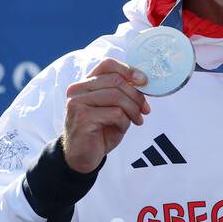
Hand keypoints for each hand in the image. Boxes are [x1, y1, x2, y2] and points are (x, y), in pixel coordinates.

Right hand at [62, 58, 151, 173]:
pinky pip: (115, 113)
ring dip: (133, 109)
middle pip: (116, 81)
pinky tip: (122, 128)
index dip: (128, 70)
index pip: (107, 65)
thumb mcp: (114, 108)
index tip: (144, 81)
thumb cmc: (100, 131)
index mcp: (85, 84)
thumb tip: (143, 81)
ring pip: (117, 96)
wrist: (83, 156)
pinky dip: (125, 121)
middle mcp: (77, 89)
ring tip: (137, 119)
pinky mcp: (82, 117)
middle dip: (136, 95)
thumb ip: (123, 94)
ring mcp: (77, 102)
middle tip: (145, 109)